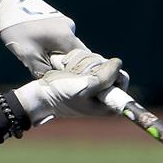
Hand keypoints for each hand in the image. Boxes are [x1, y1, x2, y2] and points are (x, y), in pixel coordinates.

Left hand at [0, 0, 85, 76]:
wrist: (7, 3)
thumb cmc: (17, 29)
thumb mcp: (28, 55)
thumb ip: (43, 72)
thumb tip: (54, 83)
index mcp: (66, 37)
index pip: (82, 61)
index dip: (76, 74)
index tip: (68, 84)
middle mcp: (71, 28)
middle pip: (76, 54)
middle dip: (68, 67)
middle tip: (56, 77)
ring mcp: (65, 22)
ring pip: (68, 47)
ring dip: (60, 58)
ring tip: (47, 65)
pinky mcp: (58, 20)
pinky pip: (62, 40)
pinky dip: (56, 49)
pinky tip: (44, 53)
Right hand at [12, 49, 126, 127]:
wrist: (41, 94)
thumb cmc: (61, 94)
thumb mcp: (85, 87)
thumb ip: (104, 77)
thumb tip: (118, 63)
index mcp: (109, 102)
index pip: (122, 78)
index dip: (110, 71)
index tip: (94, 75)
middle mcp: (104, 93)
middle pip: (110, 66)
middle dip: (92, 65)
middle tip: (77, 74)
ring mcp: (94, 83)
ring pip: (97, 60)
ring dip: (81, 63)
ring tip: (69, 72)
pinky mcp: (84, 75)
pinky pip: (86, 59)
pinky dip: (76, 60)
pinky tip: (67, 68)